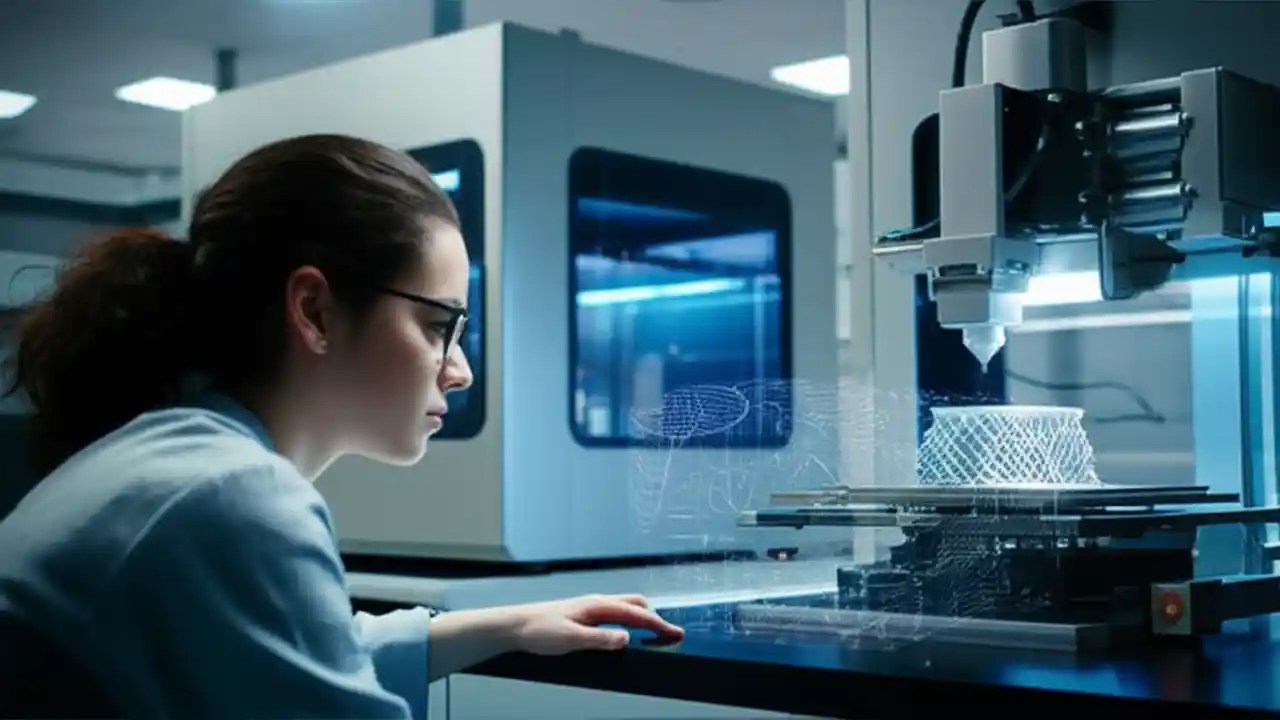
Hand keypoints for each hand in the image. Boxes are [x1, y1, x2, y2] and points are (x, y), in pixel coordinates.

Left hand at [507, 594, 684, 655]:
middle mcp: (596, 602)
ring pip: (624, 609)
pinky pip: (613, 616)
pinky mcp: (582, 616)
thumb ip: (600, 639)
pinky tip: (625, 634)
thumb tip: (627, 638)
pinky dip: (628, 622)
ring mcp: (590, 608)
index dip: (658, 624)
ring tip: (654, 635)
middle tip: (669, 635)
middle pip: (635, 605)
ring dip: (641, 619)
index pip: (636, 614)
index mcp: (597, 605)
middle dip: (654, 618)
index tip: (676, 633)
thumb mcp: (571, 639)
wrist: (514, 626)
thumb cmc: (538, 629)